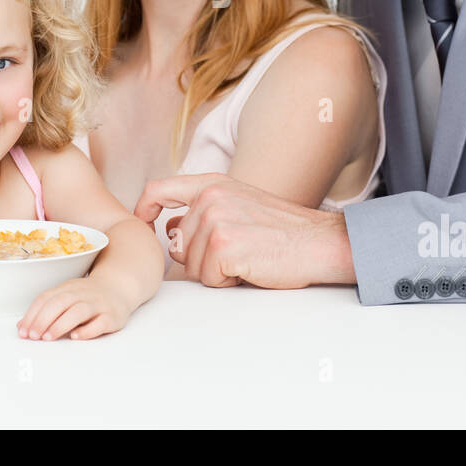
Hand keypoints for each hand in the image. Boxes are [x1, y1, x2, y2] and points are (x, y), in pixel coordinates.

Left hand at [17, 276, 130, 340]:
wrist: (119, 288)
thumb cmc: (87, 296)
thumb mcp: (65, 297)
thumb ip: (45, 309)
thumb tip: (21, 326)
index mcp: (68, 289)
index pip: (46, 298)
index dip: (32, 314)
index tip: (23, 331)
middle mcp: (82, 294)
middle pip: (60, 303)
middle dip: (43, 319)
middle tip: (33, 336)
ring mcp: (98, 304)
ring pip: (78, 311)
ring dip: (60, 325)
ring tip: (48, 338)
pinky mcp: (111, 316)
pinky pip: (99, 323)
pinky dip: (86, 330)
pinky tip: (75, 337)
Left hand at [134, 173, 350, 288]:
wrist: (320, 242)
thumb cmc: (284, 230)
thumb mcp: (238, 205)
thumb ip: (202, 212)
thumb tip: (169, 231)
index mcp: (212, 184)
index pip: (159, 190)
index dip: (145, 210)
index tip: (145, 223)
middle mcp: (210, 197)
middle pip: (175, 244)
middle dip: (200, 259)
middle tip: (238, 252)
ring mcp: (215, 220)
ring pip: (190, 265)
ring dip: (216, 272)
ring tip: (248, 257)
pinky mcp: (223, 246)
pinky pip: (208, 278)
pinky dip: (228, 281)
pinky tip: (251, 267)